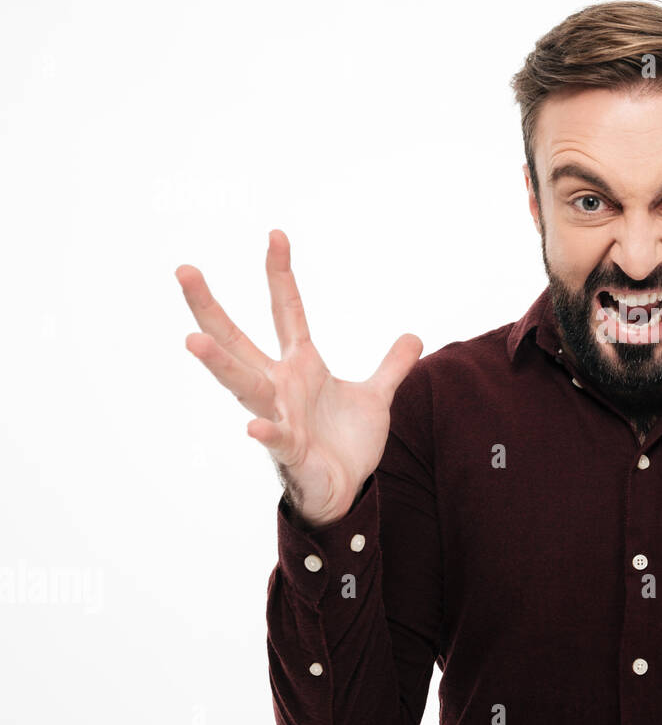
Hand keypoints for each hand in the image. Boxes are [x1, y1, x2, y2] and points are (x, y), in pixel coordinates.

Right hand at [176, 229, 422, 525]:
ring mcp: (280, 416)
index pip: (286, 310)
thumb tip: (414, 337)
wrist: (345, 490)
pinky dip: (266, 432)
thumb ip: (392, 366)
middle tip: (184, 270)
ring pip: (243, 385)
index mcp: (300, 366)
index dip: (281, 274)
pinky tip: (254, 425)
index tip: (276, 234)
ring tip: (193, 340)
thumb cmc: (346, 443)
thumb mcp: (376, 397)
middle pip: (238, 339)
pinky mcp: (289, 450)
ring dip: (219, 364)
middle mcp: (280, 385)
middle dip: (211, 307)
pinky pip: (274, 438)